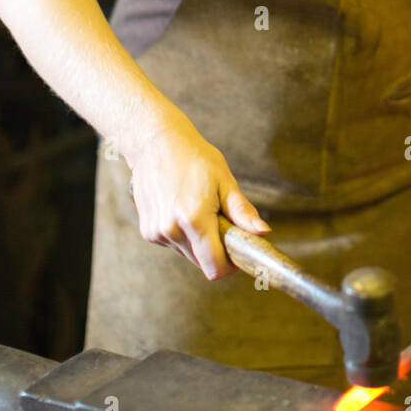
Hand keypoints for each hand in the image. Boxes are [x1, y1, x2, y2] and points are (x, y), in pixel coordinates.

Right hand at [126, 114, 270, 278]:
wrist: (155, 143)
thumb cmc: (193, 157)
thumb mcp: (223, 180)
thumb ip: (242, 212)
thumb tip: (263, 233)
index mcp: (194, 218)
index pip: (215, 267)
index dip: (230, 265)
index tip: (238, 251)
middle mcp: (172, 230)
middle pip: (203, 263)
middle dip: (216, 250)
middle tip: (220, 221)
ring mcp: (157, 233)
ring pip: (188, 255)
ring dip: (199, 242)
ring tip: (199, 210)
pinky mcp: (148, 232)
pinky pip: (174, 245)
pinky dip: (183, 235)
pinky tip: (182, 209)